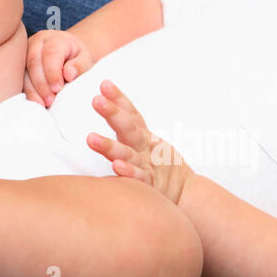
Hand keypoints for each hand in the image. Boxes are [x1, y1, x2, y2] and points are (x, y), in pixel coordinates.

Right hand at [22, 28, 92, 106]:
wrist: (67, 55)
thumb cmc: (76, 58)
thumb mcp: (86, 59)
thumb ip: (81, 65)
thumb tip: (69, 74)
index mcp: (55, 39)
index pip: (51, 53)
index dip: (53, 72)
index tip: (58, 88)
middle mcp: (37, 43)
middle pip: (34, 62)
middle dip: (42, 84)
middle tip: (51, 101)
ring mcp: (26, 54)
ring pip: (24, 72)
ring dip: (33, 90)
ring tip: (44, 104)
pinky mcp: (20, 66)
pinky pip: (20, 80)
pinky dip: (28, 93)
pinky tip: (36, 102)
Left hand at [86, 79, 192, 203]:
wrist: (186, 192)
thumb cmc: (159, 166)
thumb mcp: (146, 143)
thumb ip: (128, 127)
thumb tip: (106, 105)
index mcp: (143, 136)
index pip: (131, 114)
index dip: (119, 99)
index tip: (105, 84)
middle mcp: (144, 148)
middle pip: (128, 128)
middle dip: (112, 114)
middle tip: (96, 100)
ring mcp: (148, 165)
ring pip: (128, 153)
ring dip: (109, 146)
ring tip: (90, 138)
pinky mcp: (151, 185)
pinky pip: (139, 178)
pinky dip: (129, 173)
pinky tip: (116, 166)